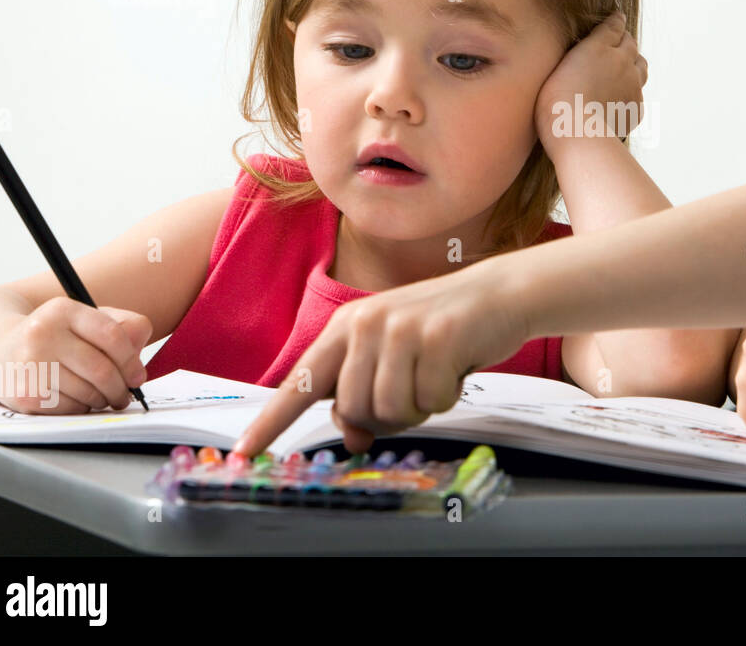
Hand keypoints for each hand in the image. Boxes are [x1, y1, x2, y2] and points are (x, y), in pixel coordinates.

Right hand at [0, 297, 150, 413]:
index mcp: (63, 310)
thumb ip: (124, 329)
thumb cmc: (54, 338)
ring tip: (102, 396)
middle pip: (102, 369)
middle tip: (125, 395)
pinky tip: (76, 399)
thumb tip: (138, 364)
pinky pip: (70, 408)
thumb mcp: (86, 321)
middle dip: (120, 388)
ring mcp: (30, 365)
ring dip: (102, 400)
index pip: (111, 335)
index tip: (138, 376)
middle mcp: (42, 334)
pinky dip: (81, 408)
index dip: (131, 360)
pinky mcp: (25, 393)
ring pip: (88, 392)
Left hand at [233, 257, 532, 456]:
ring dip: (419, 407)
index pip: (301, 382)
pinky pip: (429, 401)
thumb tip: (353, 438)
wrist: (500, 293)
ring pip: (390, 411)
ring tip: (435, 374)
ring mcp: (399, 329)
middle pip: (354, 410)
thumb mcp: (396, 358)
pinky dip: (446, 396)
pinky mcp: (435, 337)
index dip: (272, 422)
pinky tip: (456, 367)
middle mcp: (365, 323)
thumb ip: (366, 395)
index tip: (246, 452)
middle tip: (415, 389)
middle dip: (386, 415)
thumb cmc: (444, 330)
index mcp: (346, 326)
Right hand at [535, 11, 647, 152]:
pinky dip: (629, 95)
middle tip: (614, 47)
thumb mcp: (568, 58)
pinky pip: (637, 97)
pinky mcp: (635, 110)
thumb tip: (614, 22)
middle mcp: (625, 64)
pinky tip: (615, 101)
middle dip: (625, 44)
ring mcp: (633, 88)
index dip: (615, 24)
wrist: (576, 131)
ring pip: (641, 70)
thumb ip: (594, 40)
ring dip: (633, 67)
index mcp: (605, 47)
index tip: (615, 19)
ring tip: (620, 73)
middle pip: (632, 47)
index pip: (616, 28)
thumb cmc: (561, 94)